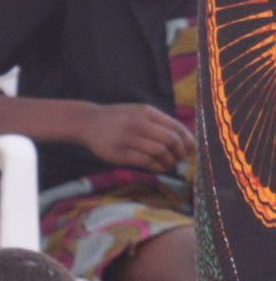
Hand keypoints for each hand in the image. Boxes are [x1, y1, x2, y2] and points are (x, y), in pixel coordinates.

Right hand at [81, 104, 195, 172]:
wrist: (88, 122)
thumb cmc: (117, 119)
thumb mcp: (138, 113)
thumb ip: (157, 123)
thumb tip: (181, 139)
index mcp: (146, 112)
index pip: (174, 126)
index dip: (187, 140)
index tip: (193, 150)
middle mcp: (138, 124)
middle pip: (169, 140)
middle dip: (179, 152)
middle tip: (181, 159)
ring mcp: (128, 138)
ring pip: (158, 151)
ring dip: (168, 160)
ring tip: (169, 164)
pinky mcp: (119, 153)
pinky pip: (144, 161)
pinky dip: (155, 166)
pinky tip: (158, 167)